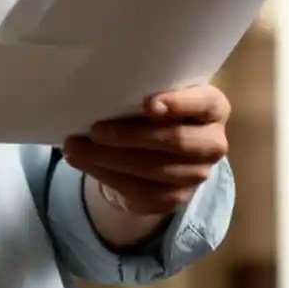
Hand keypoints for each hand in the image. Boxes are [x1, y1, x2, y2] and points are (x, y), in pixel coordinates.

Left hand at [63, 85, 229, 215]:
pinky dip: (106, 175)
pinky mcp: (175, 198)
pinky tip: (83, 163)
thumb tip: (98, 89)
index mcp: (212, 107)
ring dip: (109, 159)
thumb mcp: (155, 92)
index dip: (179, 104)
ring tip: (75, 147)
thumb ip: (142, 89)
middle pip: (175, 141)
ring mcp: (197, 174)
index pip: (205, 103)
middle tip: (95, 130)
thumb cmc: (152, 109)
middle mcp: (212, 142)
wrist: (157, 150)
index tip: (148, 105)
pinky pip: (140, 191)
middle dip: (131, 136)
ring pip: (154, 170)